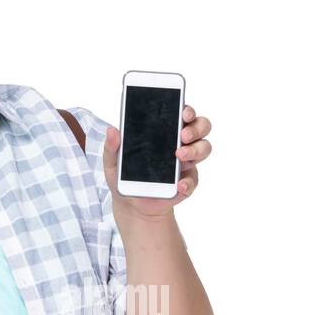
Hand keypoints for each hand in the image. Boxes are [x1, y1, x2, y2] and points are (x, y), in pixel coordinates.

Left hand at [103, 104, 211, 219]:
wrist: (131, 204)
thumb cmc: (124, 176)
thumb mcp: (113, 162)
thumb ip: (111, 147)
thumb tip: (111, 130)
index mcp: (164, 131)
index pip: (181, 114)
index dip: (186, 110)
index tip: (183, 112)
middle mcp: (180, 143)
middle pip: (200, 127)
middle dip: (195, 128)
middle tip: (183, 134)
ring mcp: (186, 163)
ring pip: (204, 148)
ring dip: (195, 150)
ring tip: (180, 155)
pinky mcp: (187, 182)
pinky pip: (193, 180)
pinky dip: (187, 182)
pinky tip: (179, 184)